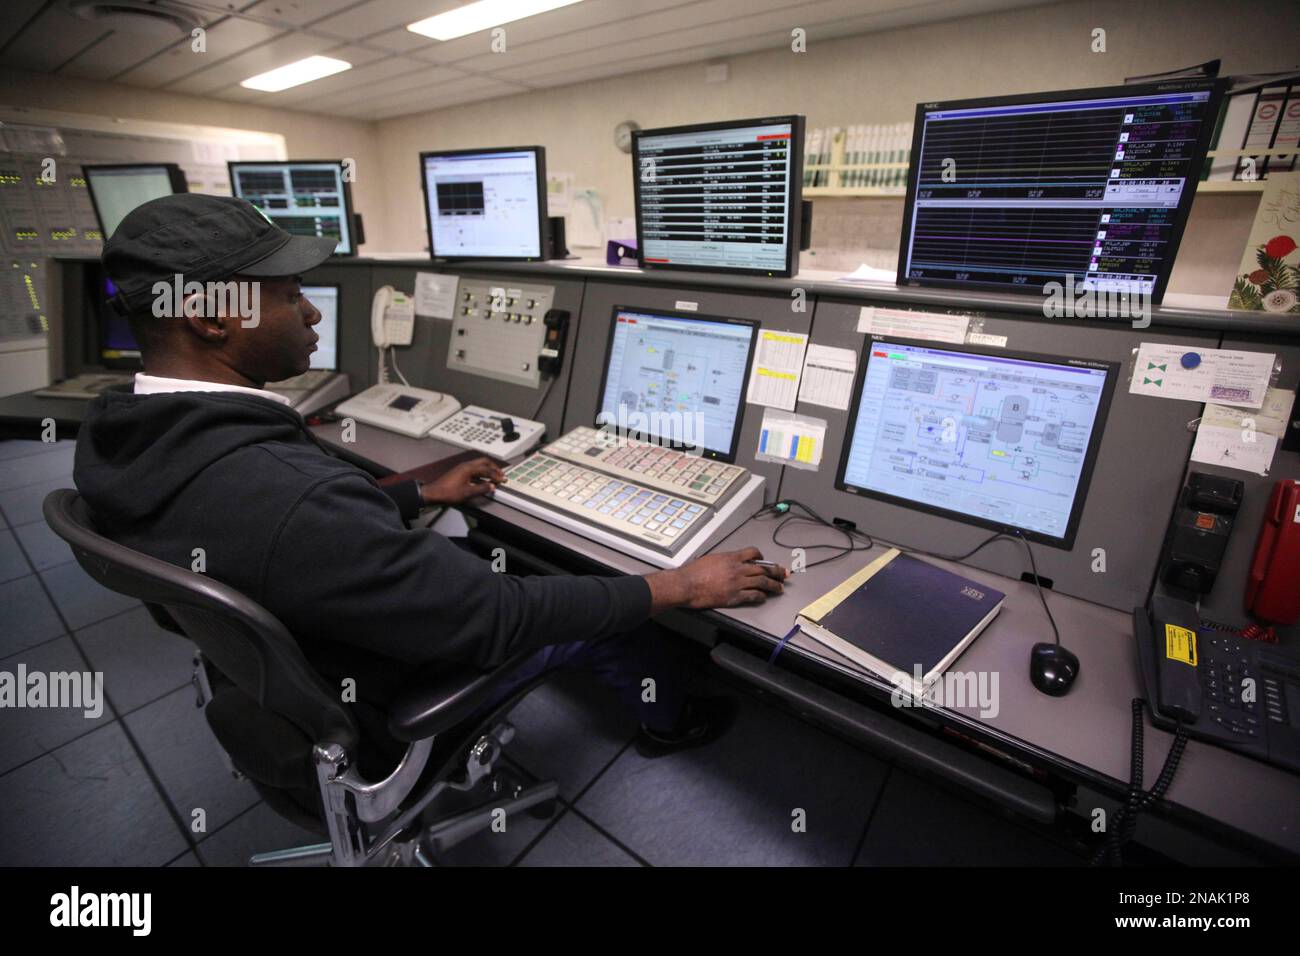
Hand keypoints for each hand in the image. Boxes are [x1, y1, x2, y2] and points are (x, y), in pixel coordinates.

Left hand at [419, 457, 506, 506]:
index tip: (502, 479)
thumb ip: (481, 489)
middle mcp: (466, 465)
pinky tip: (483, 480)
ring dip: (488, 470)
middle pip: (484, 462)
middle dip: (493, 467)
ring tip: (494, 476)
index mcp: (468, 468)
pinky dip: (481, 473)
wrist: (434, 493)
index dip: (496, 475)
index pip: (486, 469)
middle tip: (500, 474)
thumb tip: (491, 486)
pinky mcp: (460, 472)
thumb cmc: (448, 493)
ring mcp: (462, 468)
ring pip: (479, 465)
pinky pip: (474, 469)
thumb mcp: (467, 493)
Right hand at [646, 547, 786, 612]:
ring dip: (773, 585)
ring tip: (779, 588)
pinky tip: (764, 597)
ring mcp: (737, 583)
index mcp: (731, 557)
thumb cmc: (693, 572)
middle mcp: (737, 569)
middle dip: (776, 571)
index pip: (753, 553)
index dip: (762, 557)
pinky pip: (753, 596)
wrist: (686, 584)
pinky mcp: (734, 596)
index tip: (766, 561)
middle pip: (763, 569)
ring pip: (762, 582)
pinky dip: (761, 596)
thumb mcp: (711, 558)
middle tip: (784, 574)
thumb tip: (729, 561)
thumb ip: (724, 560)